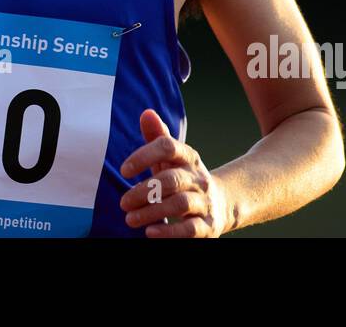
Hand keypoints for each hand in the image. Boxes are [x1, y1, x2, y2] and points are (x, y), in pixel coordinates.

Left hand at [119, 109, 227, 237]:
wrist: (221, 204)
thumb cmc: (184, 178)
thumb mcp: (171, 158)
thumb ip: (157, 137)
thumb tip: (146, 113)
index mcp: (188, 157)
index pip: (168, 147)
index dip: (144, 156)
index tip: (124, 170)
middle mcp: (198, 177)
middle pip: (172, 179)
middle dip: (144, 191)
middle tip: (123, 202)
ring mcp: (205, 202)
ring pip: (180, 204)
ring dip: (152, 212)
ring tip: (130, 219)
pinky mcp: (208, 226)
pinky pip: (191, 229)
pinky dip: (170, 232)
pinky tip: (150, 233)